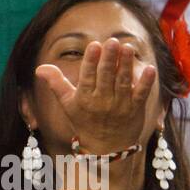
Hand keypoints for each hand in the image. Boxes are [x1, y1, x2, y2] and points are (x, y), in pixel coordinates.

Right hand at [35, 38, 155, 154]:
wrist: (106, 148)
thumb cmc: (84, 121)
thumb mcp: (67, 103)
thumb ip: (56, 83)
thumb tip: (40, 68)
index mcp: (84, 98)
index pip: (87, 76)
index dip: (91, 60)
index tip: (94, 45)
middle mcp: (102, 101)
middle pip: (106, 76)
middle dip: (109, 58)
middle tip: (112, 41)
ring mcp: (120, 105)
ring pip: (123, 82)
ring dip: (126, 65)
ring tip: (128, 48)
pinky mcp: (135, 109)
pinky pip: (141, 94)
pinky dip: (145, 82)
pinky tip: (149, 68)